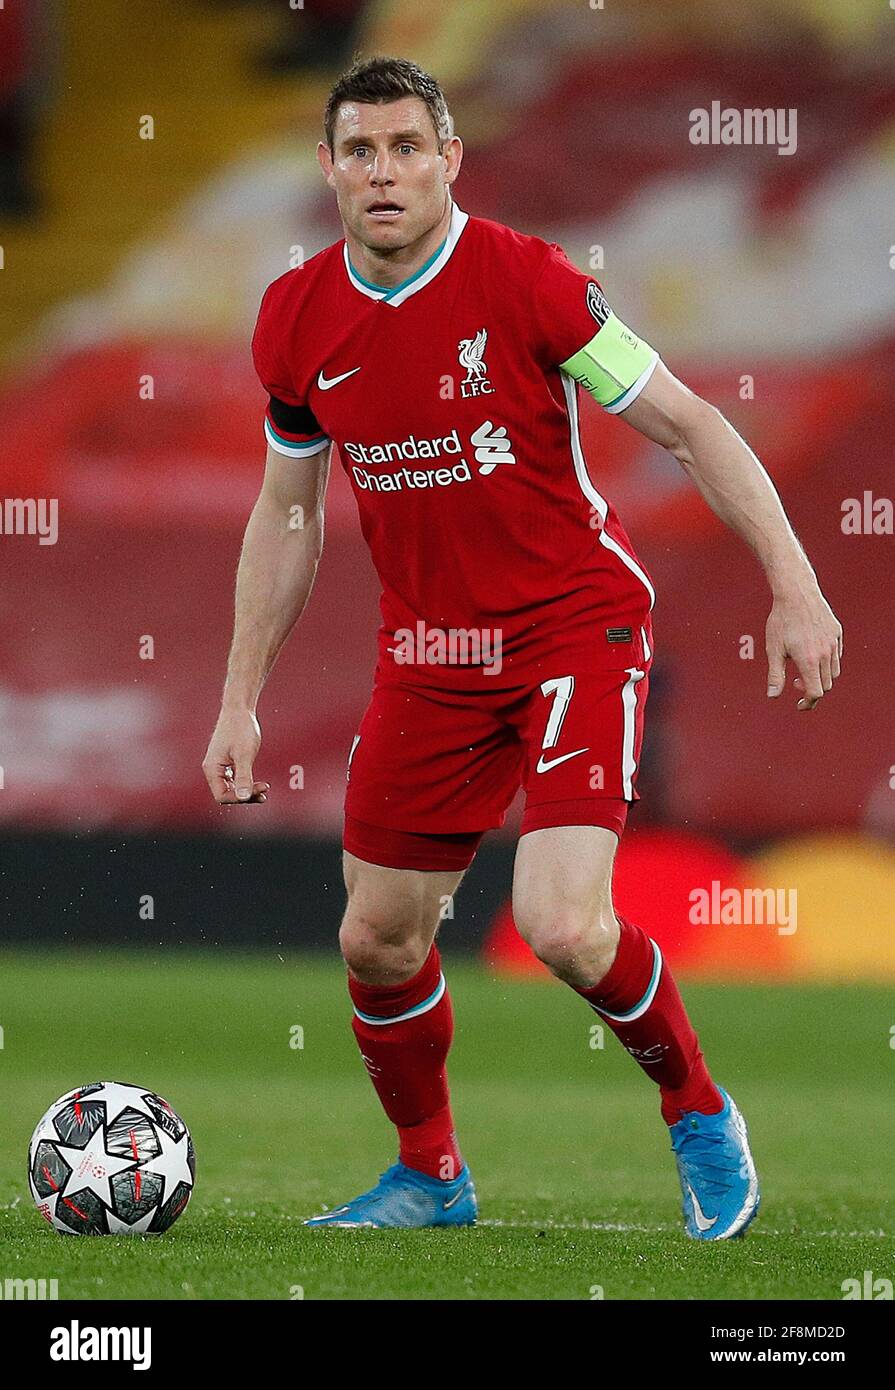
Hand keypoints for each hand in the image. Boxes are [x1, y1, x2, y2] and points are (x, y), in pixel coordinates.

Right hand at [202, 708, 269, 802]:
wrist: (239, 709)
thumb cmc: (240, 728)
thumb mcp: (244, 754)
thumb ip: (243, 777)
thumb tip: (243, 798)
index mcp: (212, 769)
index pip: (222, 796)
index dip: (239, 798)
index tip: (258, 790)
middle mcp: (213, 770)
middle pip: (227, 794)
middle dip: (245, 795)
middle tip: (265, 790)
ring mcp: (219, 766)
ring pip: (231, 788)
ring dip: (247, 791)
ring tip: (264, 791)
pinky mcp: (227, 762)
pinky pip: (234, 779)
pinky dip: (246, 783)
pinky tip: (259, 784)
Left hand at [766, 581, 842, 710]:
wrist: (796, 594)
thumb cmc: (781, 621)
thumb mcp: (773, 650)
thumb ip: (775, 675)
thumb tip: (773, 697)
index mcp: (809, 660)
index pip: (815, 692)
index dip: (808, 702)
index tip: (799, 704)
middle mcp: (825, 654)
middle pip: (826, 685)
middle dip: (812, 690)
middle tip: (795, 682)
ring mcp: (834, 643)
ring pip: (834, 672)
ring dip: (821, 677)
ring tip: (803, 668)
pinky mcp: (838, 633)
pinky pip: (837, 656)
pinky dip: (827, 663)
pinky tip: (812, 655)